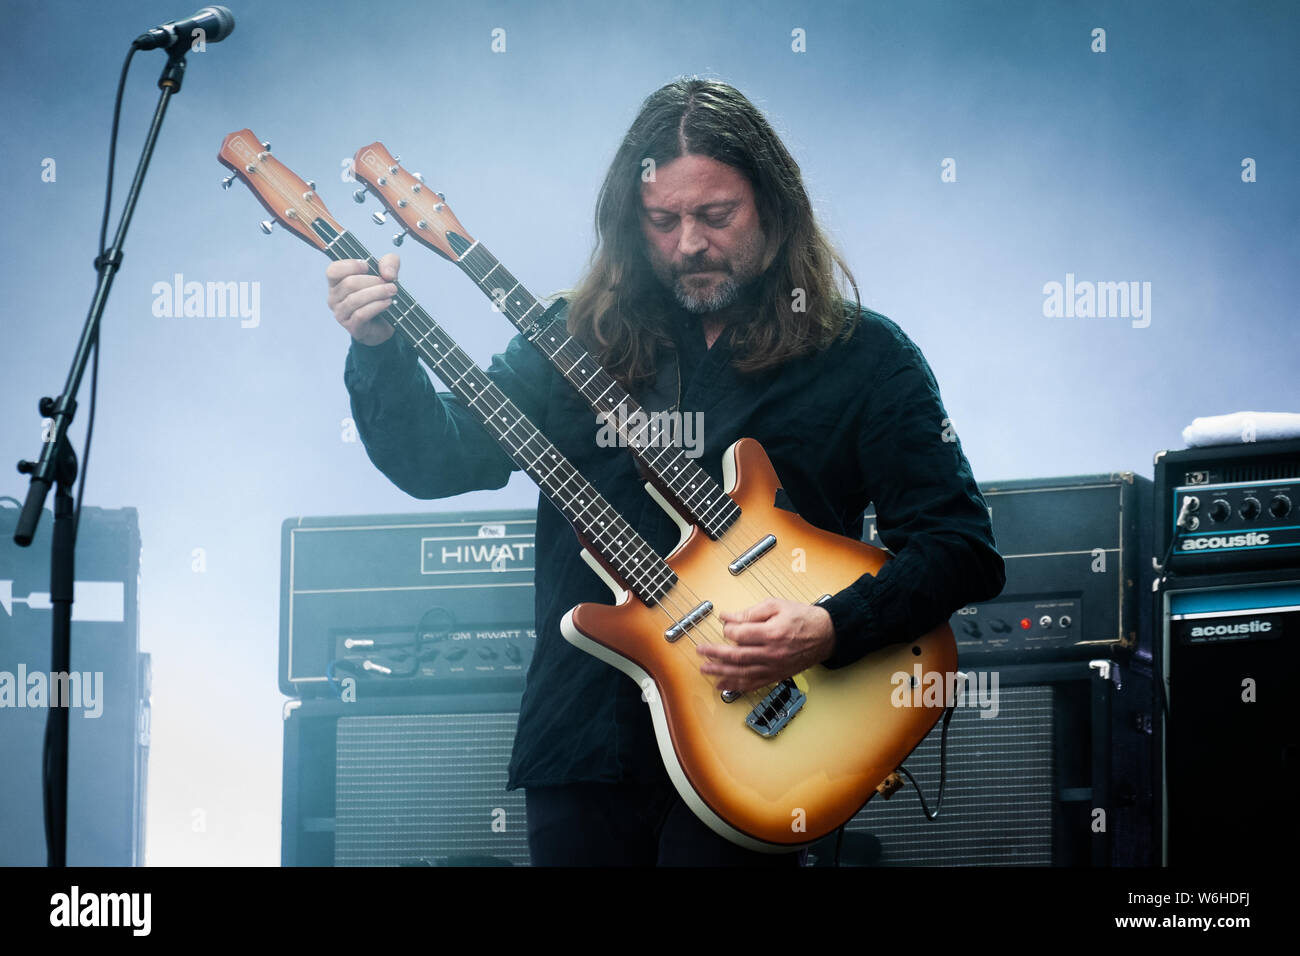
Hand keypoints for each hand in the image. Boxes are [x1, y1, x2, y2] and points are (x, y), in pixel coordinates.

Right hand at [326, 252, 399, 345]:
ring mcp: (341, 314)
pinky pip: (361, 314)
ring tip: (392, 291)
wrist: (385, 324)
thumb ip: (389, 262)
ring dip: (377, 293)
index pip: (333, 270)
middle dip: (373, 281)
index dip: (351, 266)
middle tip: (390, 284)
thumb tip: (388, 274)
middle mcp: (334, 298)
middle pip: (349, 284)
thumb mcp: (387, 272)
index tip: (368, 267)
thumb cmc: (380, 294)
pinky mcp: (352, 327)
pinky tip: (387, 302)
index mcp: (336, 283)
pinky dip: (377, 306)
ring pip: (355, 300)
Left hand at [696, 598, 835, 692]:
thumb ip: (750, 613)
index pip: (740, 634)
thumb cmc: (803, 618)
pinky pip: (753, 684)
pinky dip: (736, 685)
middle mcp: (772, 653)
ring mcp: (774, 667)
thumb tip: (728, 617)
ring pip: (742, 673)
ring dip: (721, 672)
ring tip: (705, 669)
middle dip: (715, 653)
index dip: (728, 630)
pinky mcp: (777, 675)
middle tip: (701, 650)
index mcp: (772, 633)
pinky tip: (723, 684)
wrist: (826, 635)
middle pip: (736, 656)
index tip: (724, 626)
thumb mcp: (777, 606)